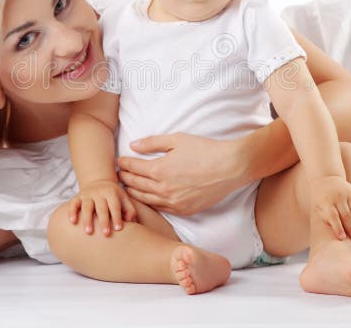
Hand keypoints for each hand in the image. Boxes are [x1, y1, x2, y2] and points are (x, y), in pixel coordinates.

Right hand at [68, 180, 136, 235]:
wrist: (99, 183)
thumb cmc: (114, 197)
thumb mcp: (124, 199)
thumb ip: (130, 210)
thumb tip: (131, 221)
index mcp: (112, 193)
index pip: (115, 206)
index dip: (117, 217)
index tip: (118, 229)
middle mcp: (99, 193)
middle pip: (101, 208)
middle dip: (104, 221)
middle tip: (106, 235)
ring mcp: (87, 194)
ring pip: (86, 207)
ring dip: (87, 219)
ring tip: (88, 232)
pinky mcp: (78, 197)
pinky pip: (73, 204)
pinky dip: (72, 212)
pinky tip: (73, 222)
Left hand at [116, 133, 243, 215]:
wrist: (231, 167)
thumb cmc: (205, 150)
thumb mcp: (177, 140)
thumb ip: (152, 143)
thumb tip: (133, 145)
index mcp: (159, 170)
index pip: (133, 168)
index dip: (124, 164)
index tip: (119, 161)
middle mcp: (163, 189)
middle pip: (136, 185)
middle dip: (125, 178)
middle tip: (119, 175)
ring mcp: (173, 202)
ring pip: (145, 200)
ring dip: (134, 193)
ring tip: (128, 187)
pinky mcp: (184, 210)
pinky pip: (161, 208)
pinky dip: (150, 203)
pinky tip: (147, 198)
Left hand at [309, 175, 350, 241]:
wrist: (326, 178)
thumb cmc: (320, 197)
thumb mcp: (318, 207)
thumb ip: (325, 218)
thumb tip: (335, 231)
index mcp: (326, 202)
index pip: (333, 216)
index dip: (338, 228)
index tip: (342, 238)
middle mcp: (338, 197)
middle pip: (346, 215)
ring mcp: (347, 193)